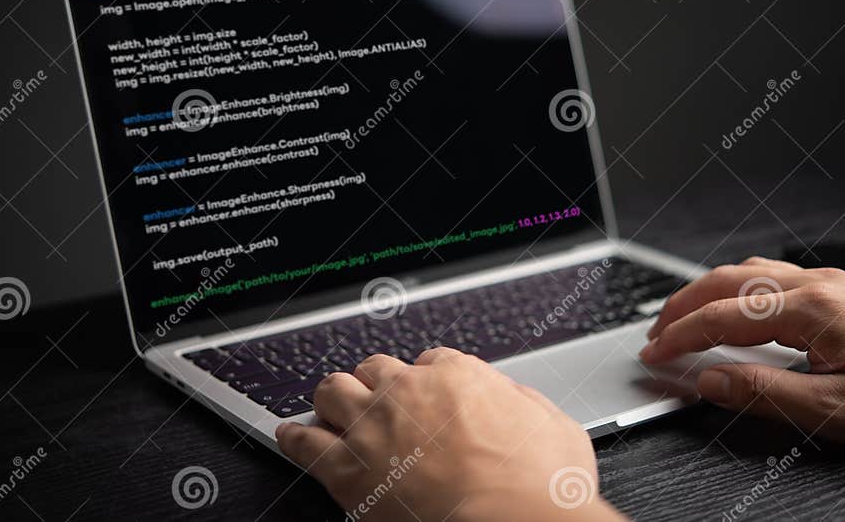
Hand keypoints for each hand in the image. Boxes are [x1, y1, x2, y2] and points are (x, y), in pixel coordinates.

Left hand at [276, 347, 624, 521]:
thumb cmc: (538, 483)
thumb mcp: (554, 425)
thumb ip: (522, 402)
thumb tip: (513, 399)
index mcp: (458, 375)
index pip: (428, 361)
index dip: (424, 380)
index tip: (425, 396)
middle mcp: (410, 391)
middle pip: (374, 368)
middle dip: (374, 383)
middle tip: (377, 402)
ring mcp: (375, 426)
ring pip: (333, 390)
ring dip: (333, 399)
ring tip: (330, 410)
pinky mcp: (350, 469)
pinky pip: (306, 441)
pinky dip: (295, 437)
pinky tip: (291, 436)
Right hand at [641, 256, 844, 448]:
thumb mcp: (835, 410)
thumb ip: (764, 392)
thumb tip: (710, 380)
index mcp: (811, 311)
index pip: (722, 317)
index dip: (681, 336)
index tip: (655, 352)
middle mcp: (816, 285)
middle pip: (727, 281)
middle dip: (683, 305)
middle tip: (656, 331)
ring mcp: (829, 281)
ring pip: (748, 271)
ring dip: (707, 291)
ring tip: (683, 316)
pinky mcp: (840, 289)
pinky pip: (772, 275)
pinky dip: (736, 287)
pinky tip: (734, 303)